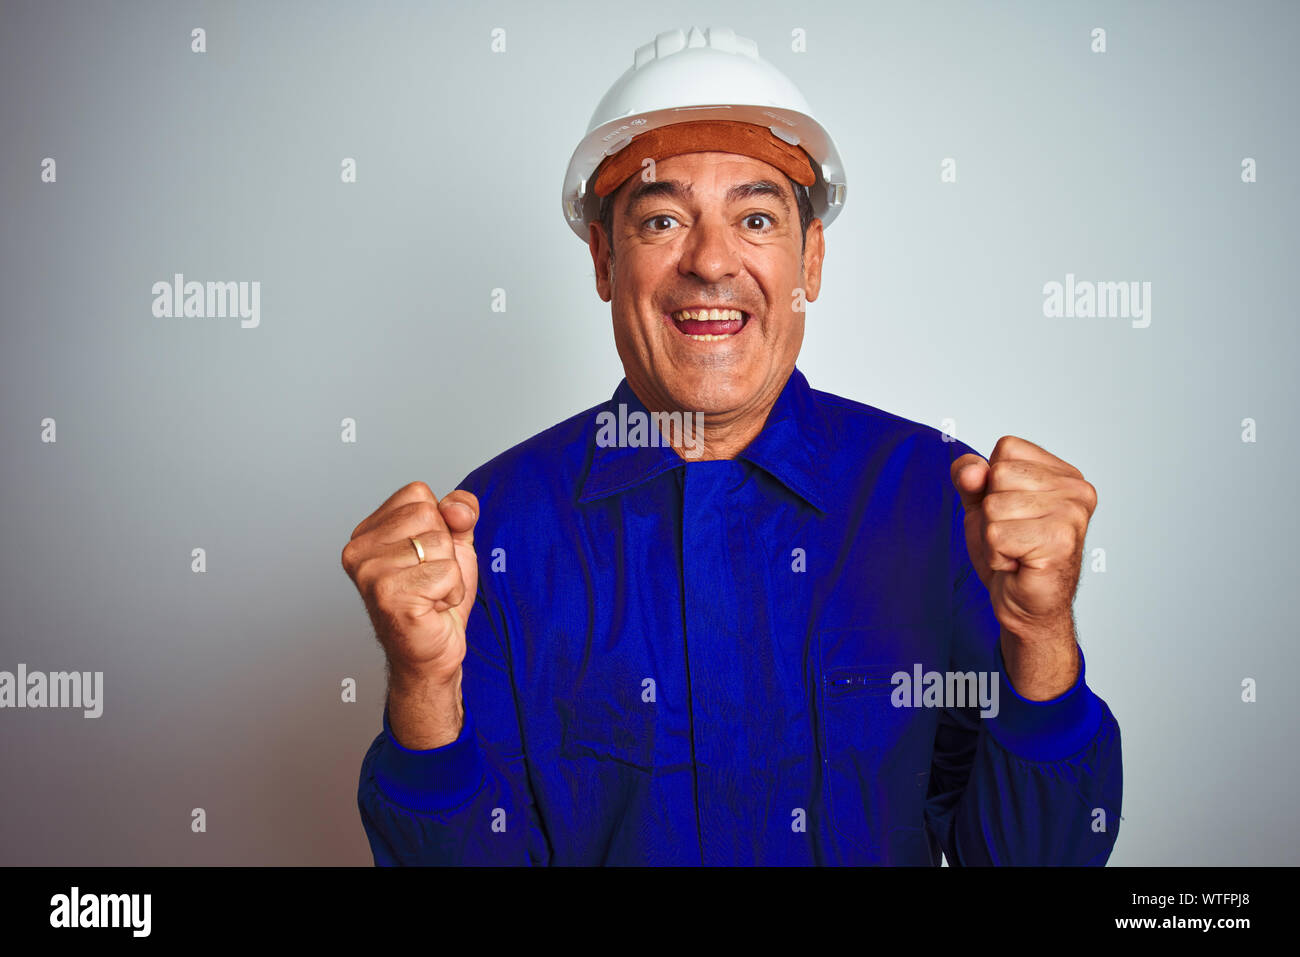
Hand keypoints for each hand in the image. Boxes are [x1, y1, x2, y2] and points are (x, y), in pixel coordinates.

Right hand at [341, 482, 479, 686]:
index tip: (426, 556)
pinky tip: (432, 607)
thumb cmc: (437, 597)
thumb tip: (456, 508)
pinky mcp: (390, 596)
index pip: (418, 494)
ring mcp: (370, 573)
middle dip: (445, 549)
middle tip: (429, 578)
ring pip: (440, 545)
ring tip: (430, 594)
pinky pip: (447, 573)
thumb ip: (459, 511)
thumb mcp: (454, 543)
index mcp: (366, 531)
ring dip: (450, 574)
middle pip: (430, 516)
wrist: (433, 652)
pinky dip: (452, 592)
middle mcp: (358, 550)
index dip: (439, 523)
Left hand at [951, 436, 1095, 695]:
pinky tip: (1018, 564)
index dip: (992, 483)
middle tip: (1013, 538)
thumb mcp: (980, 504)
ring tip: (1016, 552)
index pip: (1007, 448)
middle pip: (998, 475)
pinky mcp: (1060, 542)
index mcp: (1064, 473)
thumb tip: (971, 470)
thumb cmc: (1009, 554)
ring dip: (993, 537)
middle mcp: (1077, 490)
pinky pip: (997, 534)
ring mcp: (1072, 515)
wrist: (1024, 605)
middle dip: (991, 512)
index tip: (1011, 513)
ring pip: (994, 507)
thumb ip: (969, 476)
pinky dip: (997, 554)